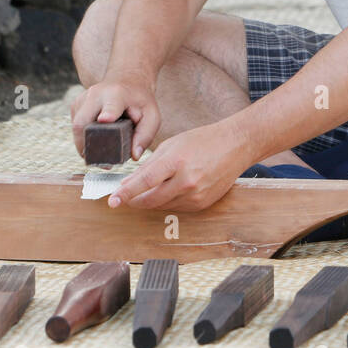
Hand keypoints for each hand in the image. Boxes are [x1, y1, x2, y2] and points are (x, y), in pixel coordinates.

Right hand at [70, 71, 160, 161]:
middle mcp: (96, 94)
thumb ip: (145, 136)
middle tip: (101, 163)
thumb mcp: (152, 115)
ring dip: (86, 144)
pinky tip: (97, 139)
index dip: (107, 113)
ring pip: (76, 128)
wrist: (127, 80)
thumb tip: (134, 155)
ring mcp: (82, 98)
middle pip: (82, 122)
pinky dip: (84, 138)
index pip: (111, 105)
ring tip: (102, 151)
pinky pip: (76, 127)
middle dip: (87, 146)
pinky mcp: (76, 105)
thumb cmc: (140, 101)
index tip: (105, 119)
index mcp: (117, 94)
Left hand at [108, 123, 253, 211]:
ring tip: (146, 189)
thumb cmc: (202, 140)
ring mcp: (196, 195)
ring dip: (150, 200)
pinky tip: (167, 190)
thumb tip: (129, 183)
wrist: (235, 146)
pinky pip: (176, 207)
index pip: (144, 182)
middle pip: (151, 199)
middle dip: (134, 200)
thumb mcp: (171, 145)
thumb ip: (149, 165)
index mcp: (176, 161)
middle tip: (123, 197)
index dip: (126, 193)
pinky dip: (167, 201)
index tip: (113, 201)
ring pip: (162, 205)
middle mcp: (187, 181)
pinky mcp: (202, 204)